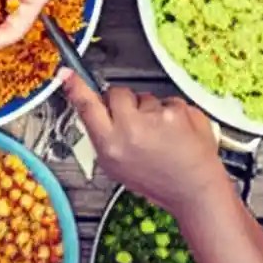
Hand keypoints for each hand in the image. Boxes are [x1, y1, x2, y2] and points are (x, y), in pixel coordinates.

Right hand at [61, 71, 229, 216]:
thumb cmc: (158, 181)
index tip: (67, 74)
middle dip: (123, 102)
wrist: (195, 188)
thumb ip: (104, 135)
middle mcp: (132, 128)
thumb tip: (94, 108)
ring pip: (144, 97)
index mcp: (111, 145)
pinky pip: (167, 100)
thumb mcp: (117, 167)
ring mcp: (157, 116)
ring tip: (160, 136)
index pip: (87, 106)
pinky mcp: (179, 109)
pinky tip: (176, 133)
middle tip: (135, 123)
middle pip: (116, 93)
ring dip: (150, 110)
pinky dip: (171, 113)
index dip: (76, 87)